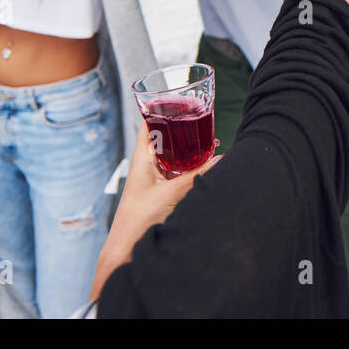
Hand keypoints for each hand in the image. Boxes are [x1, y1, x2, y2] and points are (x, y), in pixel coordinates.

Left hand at [91, 122, 220, 297]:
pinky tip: (208, 166)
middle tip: (204, 117)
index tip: (179, 97)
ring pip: (175, 155)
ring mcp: (155, 179)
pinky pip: (180, 172)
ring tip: (212, 139)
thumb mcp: (171, 194)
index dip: (161, 109)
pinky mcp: (163, 193)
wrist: (127, 250)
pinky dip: (193, 166)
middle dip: (184, 127)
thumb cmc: (138, 221)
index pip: (149, 124)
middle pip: (166, 137)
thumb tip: (221, 159)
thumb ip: (197, 175)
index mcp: (142, 158)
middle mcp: (147, 165)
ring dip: (191, 148)